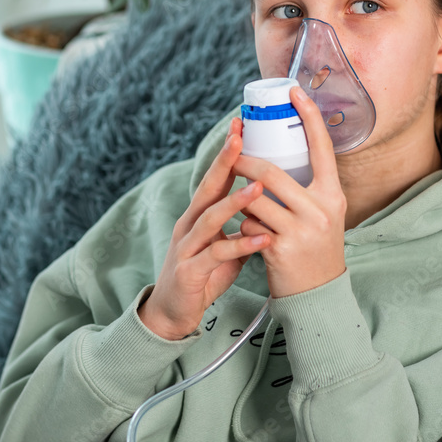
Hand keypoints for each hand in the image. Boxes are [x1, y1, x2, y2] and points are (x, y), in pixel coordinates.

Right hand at [138, 117, 271, 339]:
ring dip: (235, 201)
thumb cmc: (200, 278)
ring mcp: (187, 247)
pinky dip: (240, 245)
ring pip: (210, 218)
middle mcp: (189, 225)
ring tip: (259, 187)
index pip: (215, 178)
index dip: (228, 153)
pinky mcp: (190, 271)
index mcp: (199, 216)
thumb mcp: (224, 248)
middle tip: (242, 136)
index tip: (242, 126)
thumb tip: (270, 212)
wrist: (171, 314)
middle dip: (225, 161)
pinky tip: (262, 239)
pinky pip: (216, 255)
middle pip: (207, 187)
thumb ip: (241, 228)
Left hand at [232, 85, 347, 297]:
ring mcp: (302, 229)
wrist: (316, 295)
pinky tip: (247, 232)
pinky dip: (242, 223)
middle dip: (244, 161)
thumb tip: (274, 155)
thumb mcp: (321, 214)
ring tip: (242, 202)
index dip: (309, 116)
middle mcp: (321, 209)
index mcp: (333, 194)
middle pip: (272, 171)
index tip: (293, 91)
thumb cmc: (313, 248)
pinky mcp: (281, 248)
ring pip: (255, 197)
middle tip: (231, 154)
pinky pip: (249, 223)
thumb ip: (305, 188)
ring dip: (241, 197)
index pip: (322, 147)